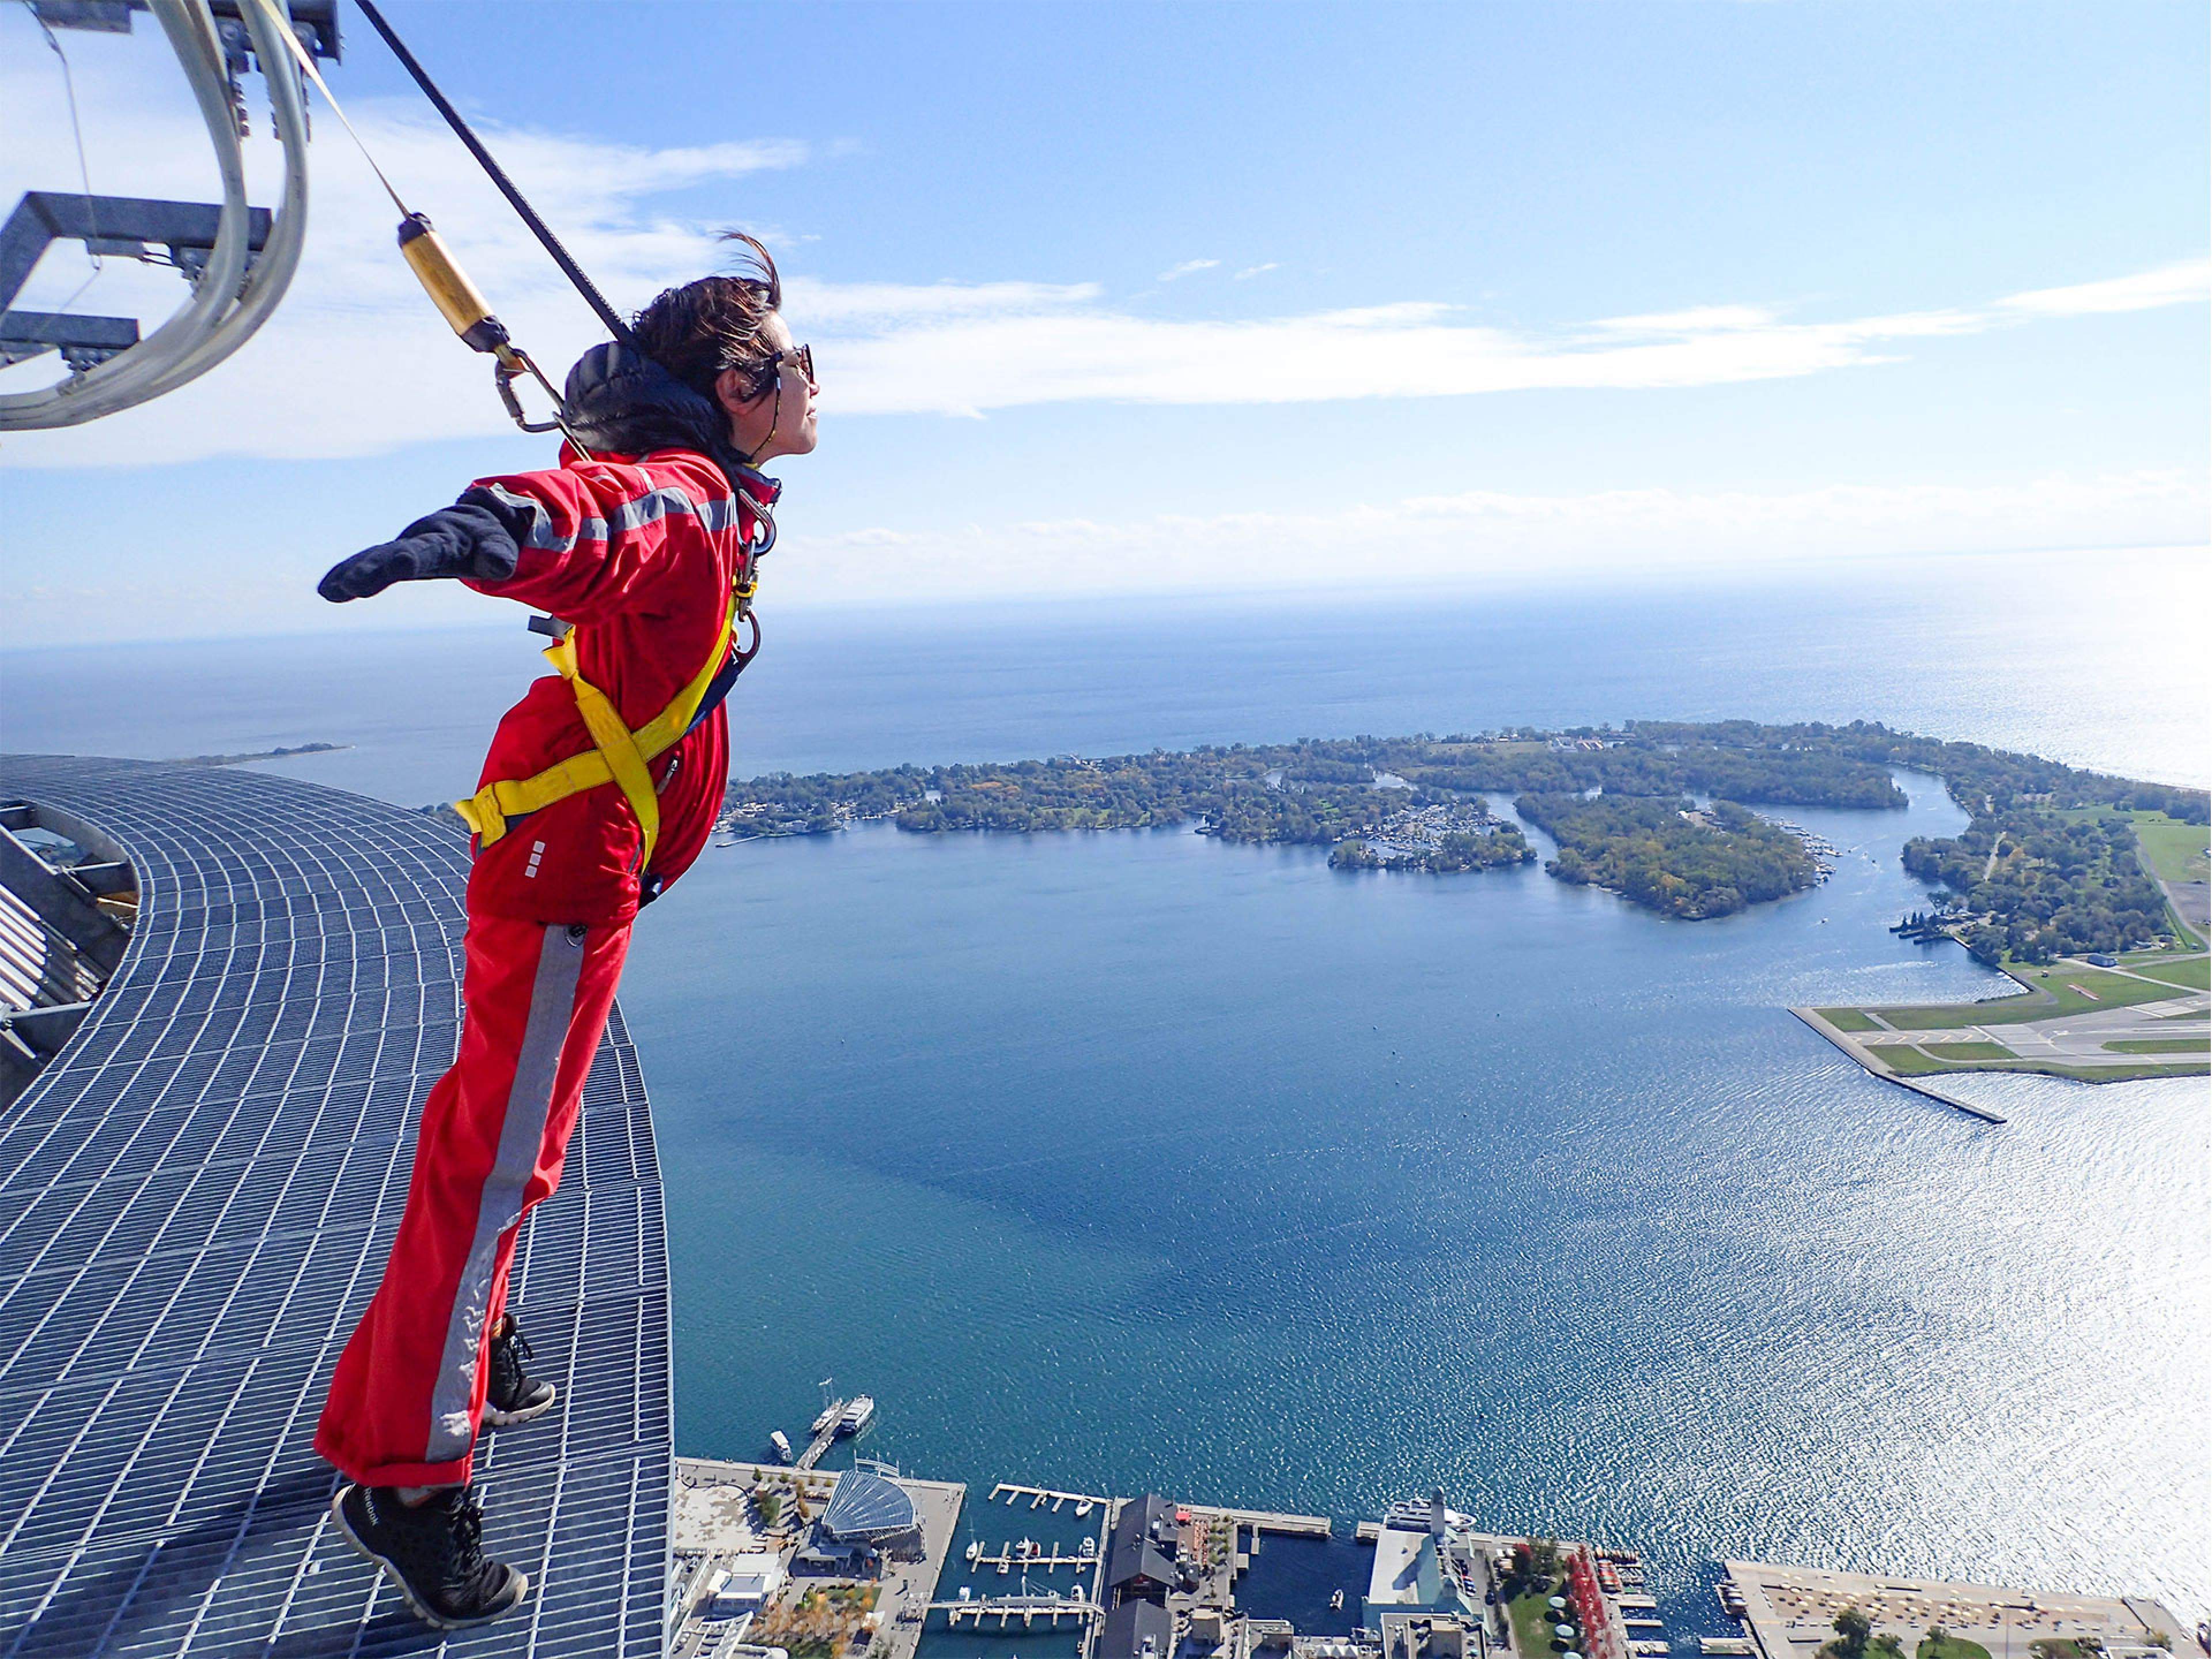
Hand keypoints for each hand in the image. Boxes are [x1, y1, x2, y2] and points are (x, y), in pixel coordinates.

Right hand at [317, 503, 519, 602]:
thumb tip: (498, 566)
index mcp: (446, 539)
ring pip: (374, 557)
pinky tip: (328, 590)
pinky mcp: (396, 554)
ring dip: (352, 573)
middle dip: (373, 570)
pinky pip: (368, 561)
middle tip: (352, 586)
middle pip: (392, 554)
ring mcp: (404, 545)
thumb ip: (498, 555)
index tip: (400, 564)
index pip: (427, 550)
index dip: (413, 557)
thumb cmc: (490, 538)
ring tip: (330, 592)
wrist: (480, 518)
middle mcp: (419, 539)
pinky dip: (348, 572)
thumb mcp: (501, 546)